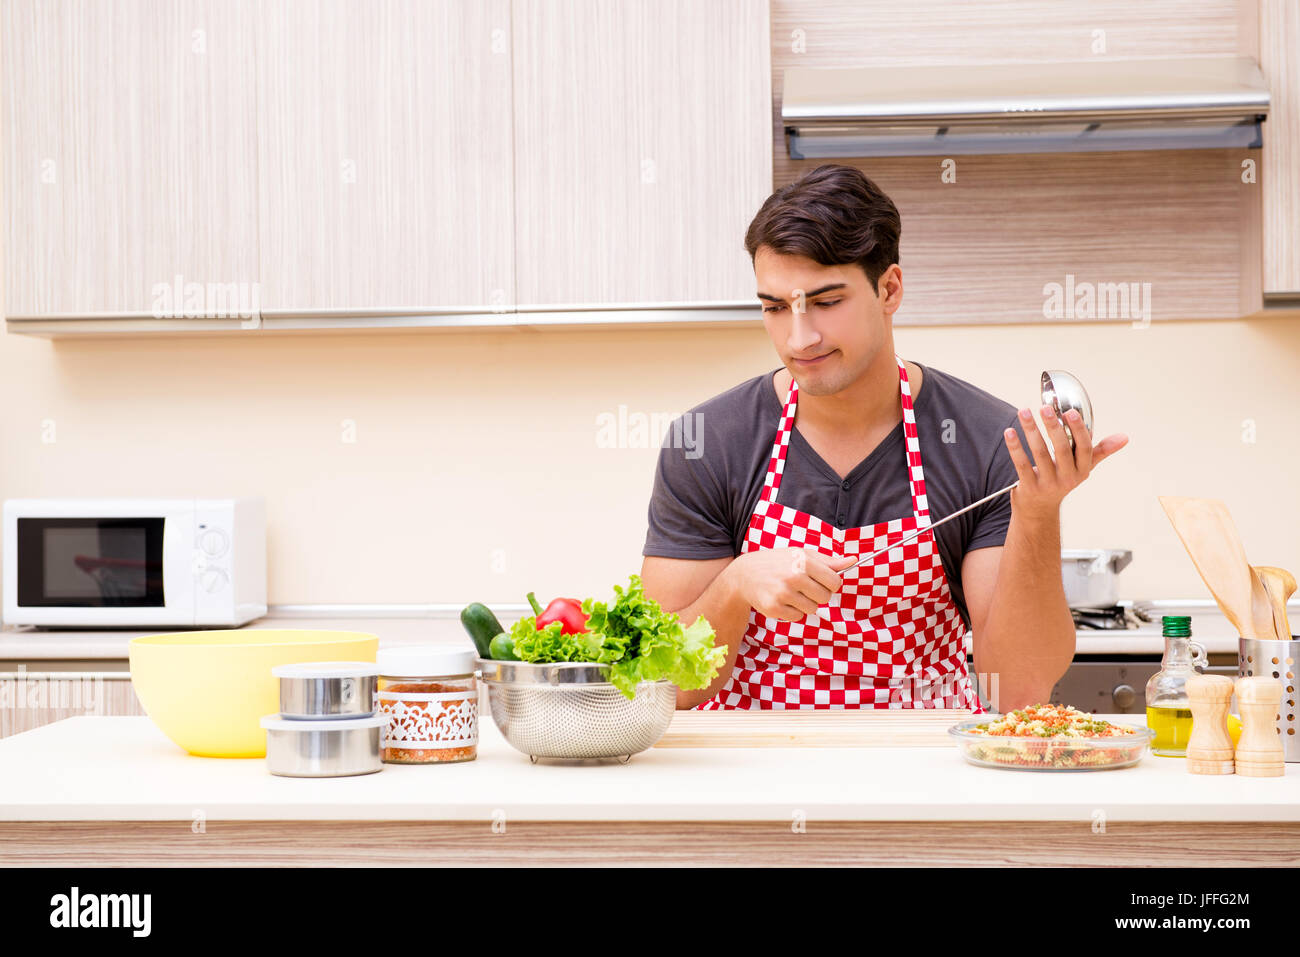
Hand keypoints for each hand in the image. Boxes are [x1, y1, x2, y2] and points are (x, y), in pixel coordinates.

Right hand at [731, 546, 856, 620]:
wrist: (745, 574)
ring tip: (790, 592)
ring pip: (812, 609)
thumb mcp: (802, 555)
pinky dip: (792, 611)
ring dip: (804, 603)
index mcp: (804, 561)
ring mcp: (783, 593)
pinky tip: (781, 600)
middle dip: (818, 594)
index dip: (830, 584)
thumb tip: (854, 560)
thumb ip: (829, 561)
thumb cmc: (778, 562)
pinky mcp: (774, 608)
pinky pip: (797, 617)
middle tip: (803, 586)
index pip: (835, 582)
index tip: (821, 581)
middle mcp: (794, 576)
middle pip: (825, 598)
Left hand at [1003, 404, 1127, 522]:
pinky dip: (1015, 447)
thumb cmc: (1062, 480)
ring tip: (1024, 411)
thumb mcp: (1082, 468)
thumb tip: (1125, 437)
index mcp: (1082, 470)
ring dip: (1031, 431)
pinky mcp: (1029, 487)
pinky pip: (1021, 464)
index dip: (1078, 429)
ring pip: (1039, 453)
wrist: (1039, 510)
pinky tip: (1010, 432)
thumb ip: (1100, 451)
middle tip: (1045, 408)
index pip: (1084, 447)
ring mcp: (1048, 483)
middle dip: (1053, 426)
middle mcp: (1067, 478)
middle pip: (1061, 448)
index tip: (1070, 411)